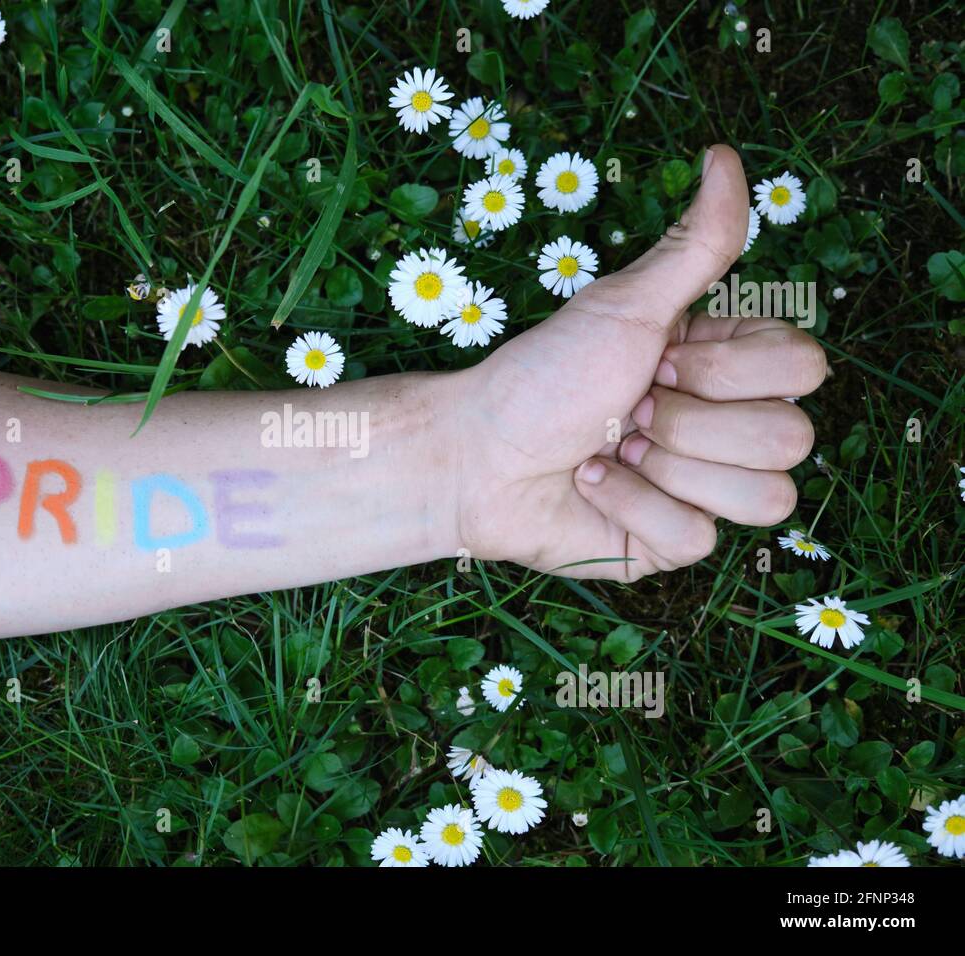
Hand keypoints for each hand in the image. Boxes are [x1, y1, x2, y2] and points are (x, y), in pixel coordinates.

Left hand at [447, 145, 827, 579]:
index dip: (726, 369)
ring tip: (613, 448)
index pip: (804, 369)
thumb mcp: (624, 306)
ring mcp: (707, 492)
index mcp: (728, 369)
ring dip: (667, 468)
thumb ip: (695, 246)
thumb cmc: (543, 375)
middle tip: (628, 409)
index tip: (657, 360)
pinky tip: (592, 484)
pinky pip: (696, 539)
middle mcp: (729, 430)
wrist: (475, 454)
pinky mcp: (675, 543)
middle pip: (790, 437)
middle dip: (688, 420)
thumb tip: (726, 156)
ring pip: (764, 499)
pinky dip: (631, 506)